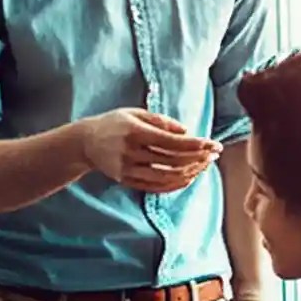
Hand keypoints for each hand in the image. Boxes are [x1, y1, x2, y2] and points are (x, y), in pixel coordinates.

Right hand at [80, 109, 221, 192]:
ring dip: (190, 172)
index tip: (214, 144)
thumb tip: (186, 131)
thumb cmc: (114, 123)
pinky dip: (176, 184)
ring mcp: (129, 170)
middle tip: (214, 154)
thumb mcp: (135, 113)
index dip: (196, 145)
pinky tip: (189, 177)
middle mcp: (131, 152)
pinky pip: (156, 187)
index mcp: (135, 132)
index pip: (172, 142)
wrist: (85, 142)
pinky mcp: (127, 181)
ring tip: (205, 165)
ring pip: (167, 176)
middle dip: (198, 158)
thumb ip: (161, 121)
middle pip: (173, 161)